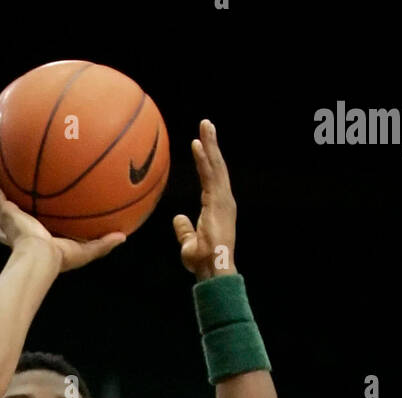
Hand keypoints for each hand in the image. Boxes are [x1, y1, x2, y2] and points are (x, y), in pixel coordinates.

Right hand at [0, 159, 124, 271]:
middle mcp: (16, 229)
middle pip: (1, 219)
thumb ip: (102, 243)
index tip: (18, 222)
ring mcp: (8, 220)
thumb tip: (123, 237)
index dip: (18, 231)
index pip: (21, 234)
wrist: (40, 258)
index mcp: (30, 238)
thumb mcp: (84, 250)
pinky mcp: (5, 213)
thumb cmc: (59, 259)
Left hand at [173, 119, 236, 280]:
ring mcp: (223, 200)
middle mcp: (224, 200)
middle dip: (212, 144)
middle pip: (218, 166)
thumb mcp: (189, 244)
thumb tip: (178, 218)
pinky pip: (210, 176)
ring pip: (216, 166)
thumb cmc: (202, 262)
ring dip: (210, 144)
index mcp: (218, 207)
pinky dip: (204, 158)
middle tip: (206, 124)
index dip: (208, 161)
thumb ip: (185, 230)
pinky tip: (197, 144)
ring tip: (205, 124)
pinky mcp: (219, 202)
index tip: (201, 145)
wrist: (213, 269)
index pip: (212, 179)